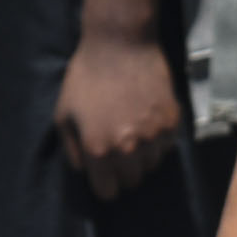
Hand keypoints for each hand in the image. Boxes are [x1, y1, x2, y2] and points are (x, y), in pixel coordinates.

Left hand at [54, 31, 180, 199]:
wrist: (121, 44)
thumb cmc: (86, 77)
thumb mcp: (64, 114)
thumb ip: (72, 150)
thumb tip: (85, 171)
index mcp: (99, 150)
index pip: (107, 192)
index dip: (103, 183)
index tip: (103, 172)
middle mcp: (128, 149)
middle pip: (132, 181)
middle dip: (122, 170)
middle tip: (117, 148)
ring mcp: (154, 136)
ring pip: (151, 165)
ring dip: (142, 155)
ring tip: (132, 130)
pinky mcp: (172, 121)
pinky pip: (166, 146)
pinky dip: (158, 139)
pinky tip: (146, 118)